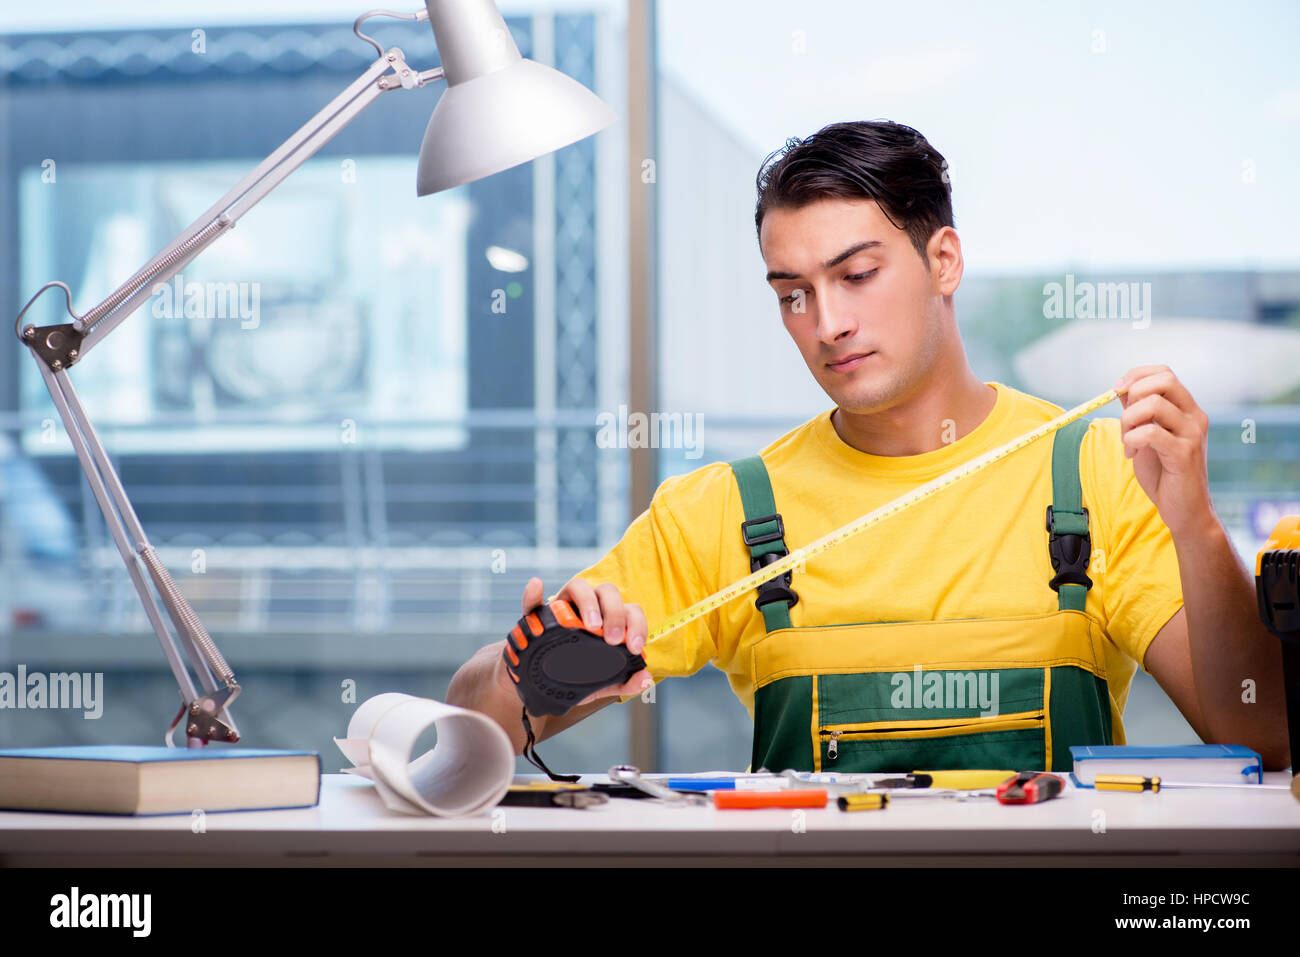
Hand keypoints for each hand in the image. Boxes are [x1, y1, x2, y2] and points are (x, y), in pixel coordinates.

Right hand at [515, 576, 653, 707]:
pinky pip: (533, 602)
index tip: (635, 647)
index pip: (629, 610)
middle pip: (607, 592)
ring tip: (591, 625)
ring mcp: (563, 608)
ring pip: (579, 587)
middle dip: (615, 612)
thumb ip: (625, 682)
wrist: (542, 688)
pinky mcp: (537, 616)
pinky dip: (534, 593)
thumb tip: (646, 677)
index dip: (637, 624)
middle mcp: (589, 608)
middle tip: (613, 638)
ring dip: (588, 601)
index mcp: (609, 620)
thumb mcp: (602, 684)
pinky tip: (537, 586)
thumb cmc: (577, 678)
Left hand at [1113, 365, 1214, 538]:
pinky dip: (1132, 440)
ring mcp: (1192, 433)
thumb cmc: (1164, 474)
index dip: (1136, 375)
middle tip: (1125, 421)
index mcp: (1187, 409)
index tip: (1116, 390)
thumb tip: (1121, 388)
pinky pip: (1150, 432)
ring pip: (1153, 404)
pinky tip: (1132, 454)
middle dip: (1132, 396)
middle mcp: (1195, 416)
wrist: (1184, 510)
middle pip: (1163, 380)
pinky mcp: (1184, 453)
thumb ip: (1139, 413)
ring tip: (1128, 442)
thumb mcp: (1147, 436)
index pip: (1164, 372)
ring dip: (1128, 421)